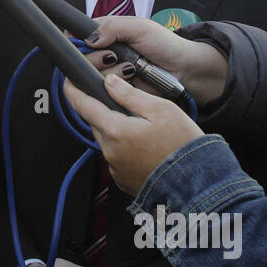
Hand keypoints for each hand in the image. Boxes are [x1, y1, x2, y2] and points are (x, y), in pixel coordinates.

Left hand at [62, 74, 203, 195]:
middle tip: (127, 106)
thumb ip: (130, 95)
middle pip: (95, 123)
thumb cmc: (183, 146)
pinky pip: (115, 157)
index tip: (69, 82)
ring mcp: (115, 168)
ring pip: (106, 139)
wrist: (197, 184)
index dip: (73, 91)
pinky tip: (145, 147)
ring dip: (116, 130)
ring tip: (144, 129)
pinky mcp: (122, 179)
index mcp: (116, 130)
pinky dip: (124, 148)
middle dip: (104, 111)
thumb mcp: (161, 110)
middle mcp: (109, 151)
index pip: (83, 106)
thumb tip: (110, 82)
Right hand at [83, 15, 227, 105]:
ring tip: (130, 69)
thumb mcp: (139, 27)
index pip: (80, 35)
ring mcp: (110, 72)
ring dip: (111, 72)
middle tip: (113, 56)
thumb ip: (112, 27)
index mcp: (107, 33)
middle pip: (82, 58)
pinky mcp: (116, 89)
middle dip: (96, 58)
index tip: (84, 44)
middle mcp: (105, 52)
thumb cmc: (165, 44)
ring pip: (92, 75)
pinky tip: (130, 79)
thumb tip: (89, 38)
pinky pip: (104, 90)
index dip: (78, 41)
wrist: (184, 70)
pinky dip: (115, 86)